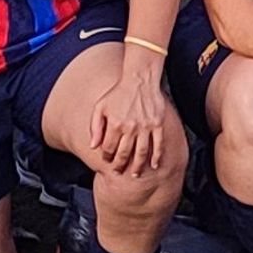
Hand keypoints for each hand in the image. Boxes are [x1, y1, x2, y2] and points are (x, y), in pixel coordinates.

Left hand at [87, 59, 174, 179]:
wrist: (139, 78)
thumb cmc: (118, 92)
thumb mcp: (100, 106)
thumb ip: (95, 126)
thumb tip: (93, 146)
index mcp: (115, 124)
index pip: (109, 148)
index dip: (107, 157)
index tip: (107, 161)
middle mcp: (130, 128)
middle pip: (124, 154)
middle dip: (120, 166)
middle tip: (119, 172)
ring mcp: (145, 127)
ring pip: (141, 153)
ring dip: (138, 167)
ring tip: (136, 174)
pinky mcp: (157, 124)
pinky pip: (158, 144)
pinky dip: (157, 157)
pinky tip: (154, 165)